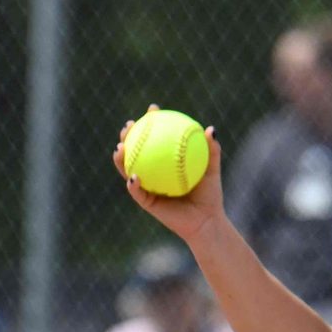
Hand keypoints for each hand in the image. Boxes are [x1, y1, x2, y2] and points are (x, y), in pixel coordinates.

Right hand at [112, 120, 226, 243]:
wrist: (207, 221)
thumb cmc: (210, 195)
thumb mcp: (212, 170)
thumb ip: (211, 150)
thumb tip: (210, 129)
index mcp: (164, 162)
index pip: (154, 137)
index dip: (150, 122)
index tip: (153, 109)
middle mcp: (152, 172)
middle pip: (134, 149)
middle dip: (127, 135)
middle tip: (129, 124)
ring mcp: (146, 186)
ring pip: (126, 168)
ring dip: (120, 157)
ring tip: (121, 146)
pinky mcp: (146, 201)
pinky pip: (136, 191)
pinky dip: (133, 182)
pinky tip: (134, 175)